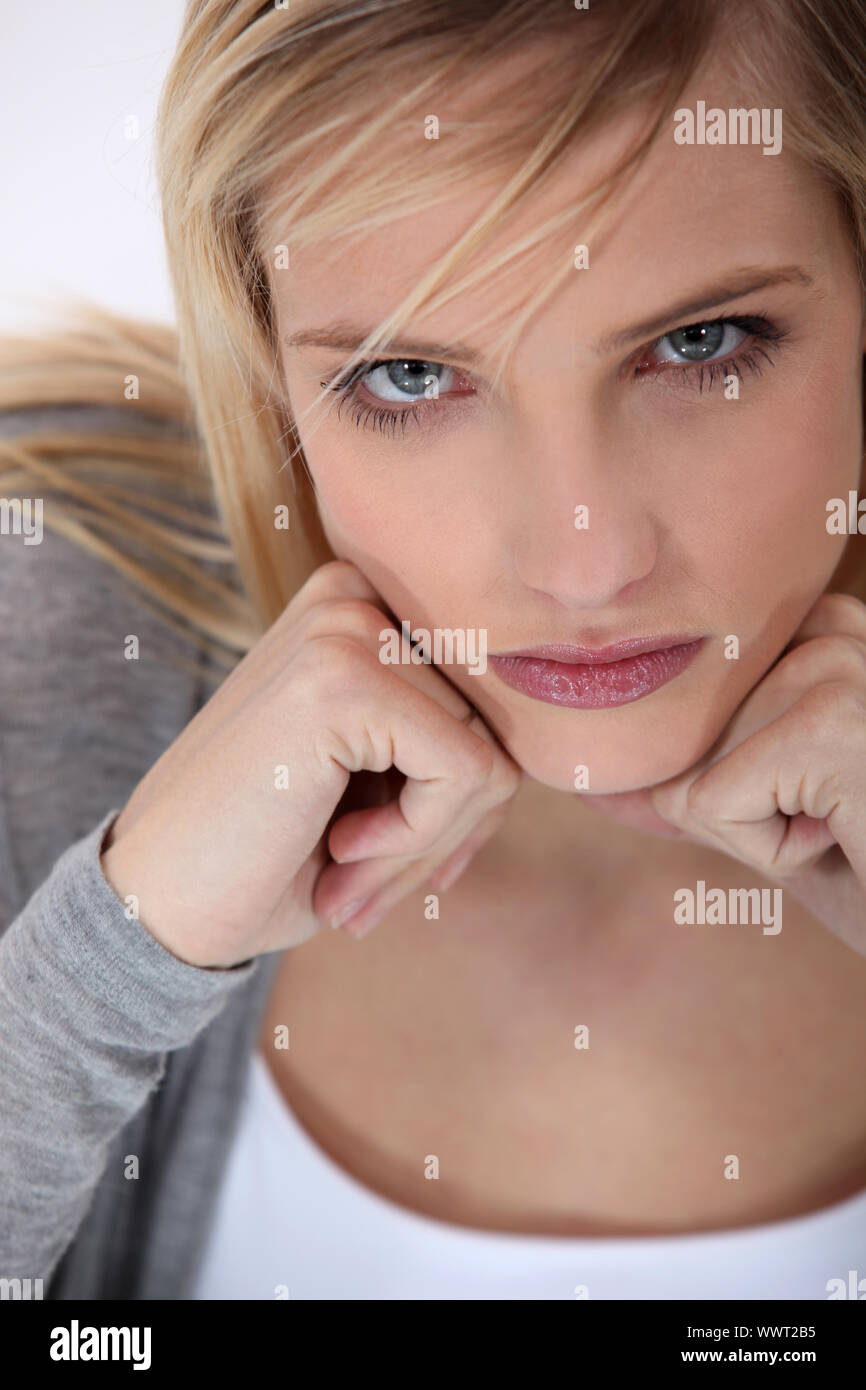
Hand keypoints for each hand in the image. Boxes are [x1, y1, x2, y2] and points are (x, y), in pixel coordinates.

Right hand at [100, 560, 521, 966]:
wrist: (152, 904)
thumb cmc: (264, 852)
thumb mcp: (371, 785)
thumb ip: (450, 746)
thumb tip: (564, 756)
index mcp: (360, 609)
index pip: (487, 701)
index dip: (465, 801)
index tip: (410, 862)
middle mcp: (354, 597)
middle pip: (499, 726)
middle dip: (451, 831)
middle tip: (369, 890)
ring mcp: (347, 628)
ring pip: (494, 755)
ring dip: (433, 845)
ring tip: (348, 880)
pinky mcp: (346, 677)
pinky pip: (469, 774)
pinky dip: (421, 841)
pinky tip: (339, 854)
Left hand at [645, 592, 865, 955]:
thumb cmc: (864, 868)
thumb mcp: (761, 814)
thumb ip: (682, 779)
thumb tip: (581, 777)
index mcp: (819, 627)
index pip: (686, 706)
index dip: (731, 784)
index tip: (821, 800)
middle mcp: (831, 627)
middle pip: (683, 737)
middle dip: (739, 806)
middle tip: (835, 817)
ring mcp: (834, 666)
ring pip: (690, 772)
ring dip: (755, 828)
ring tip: (842, 821)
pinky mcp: (827, 719)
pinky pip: (707, 803)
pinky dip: (762, 847)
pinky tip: (841, 833)